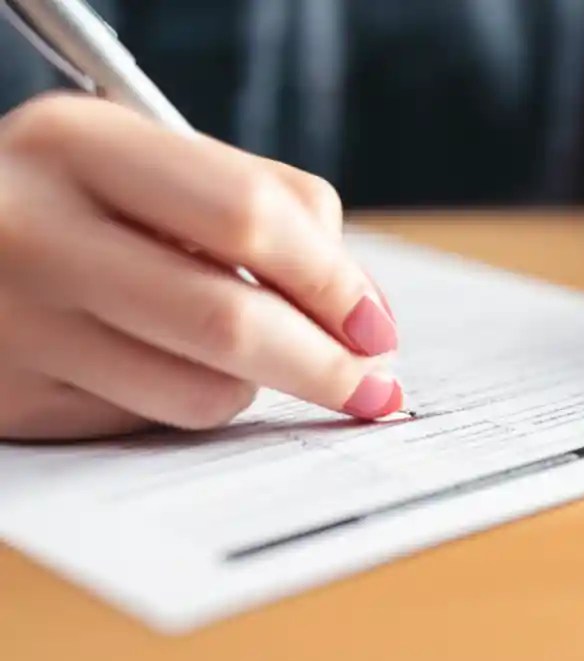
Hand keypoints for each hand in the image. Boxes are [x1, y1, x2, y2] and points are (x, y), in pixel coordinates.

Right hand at [0, 94, 402, 440]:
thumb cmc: (75, 199)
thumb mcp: (151, 163)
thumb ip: (266, 208)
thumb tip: (365, 312)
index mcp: (80, 144)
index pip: (250, 216)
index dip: (334, 280)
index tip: (378, 326)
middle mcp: (34, 232)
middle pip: (230, 321)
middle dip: (326, 365)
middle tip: (373, 386)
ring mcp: (14, 326)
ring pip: (200, 390)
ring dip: (256, 385)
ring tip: (245, 355)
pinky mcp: (13, 401)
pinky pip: (151, 422)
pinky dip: (188, 401)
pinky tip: (163, 365)